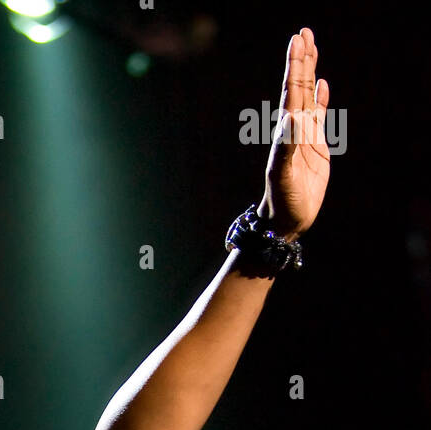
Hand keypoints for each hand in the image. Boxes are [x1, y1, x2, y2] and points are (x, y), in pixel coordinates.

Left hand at [258, 27, 330, 239]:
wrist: (286, 220)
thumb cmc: (282, 200)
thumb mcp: (283, 174)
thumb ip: (287, 146)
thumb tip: (291, 117)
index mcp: (286, 131)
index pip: (291, 91)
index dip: (295, 66)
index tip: (298, 41)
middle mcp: (294, 129)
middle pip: (298, 87)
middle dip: (301, 60)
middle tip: (304, 33)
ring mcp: (305, 136)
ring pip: (308, 97)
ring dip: (309, 73)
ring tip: (311, 49)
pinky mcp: (315, 147)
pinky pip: (319, 116)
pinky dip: (320, 99)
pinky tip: (322, 85)